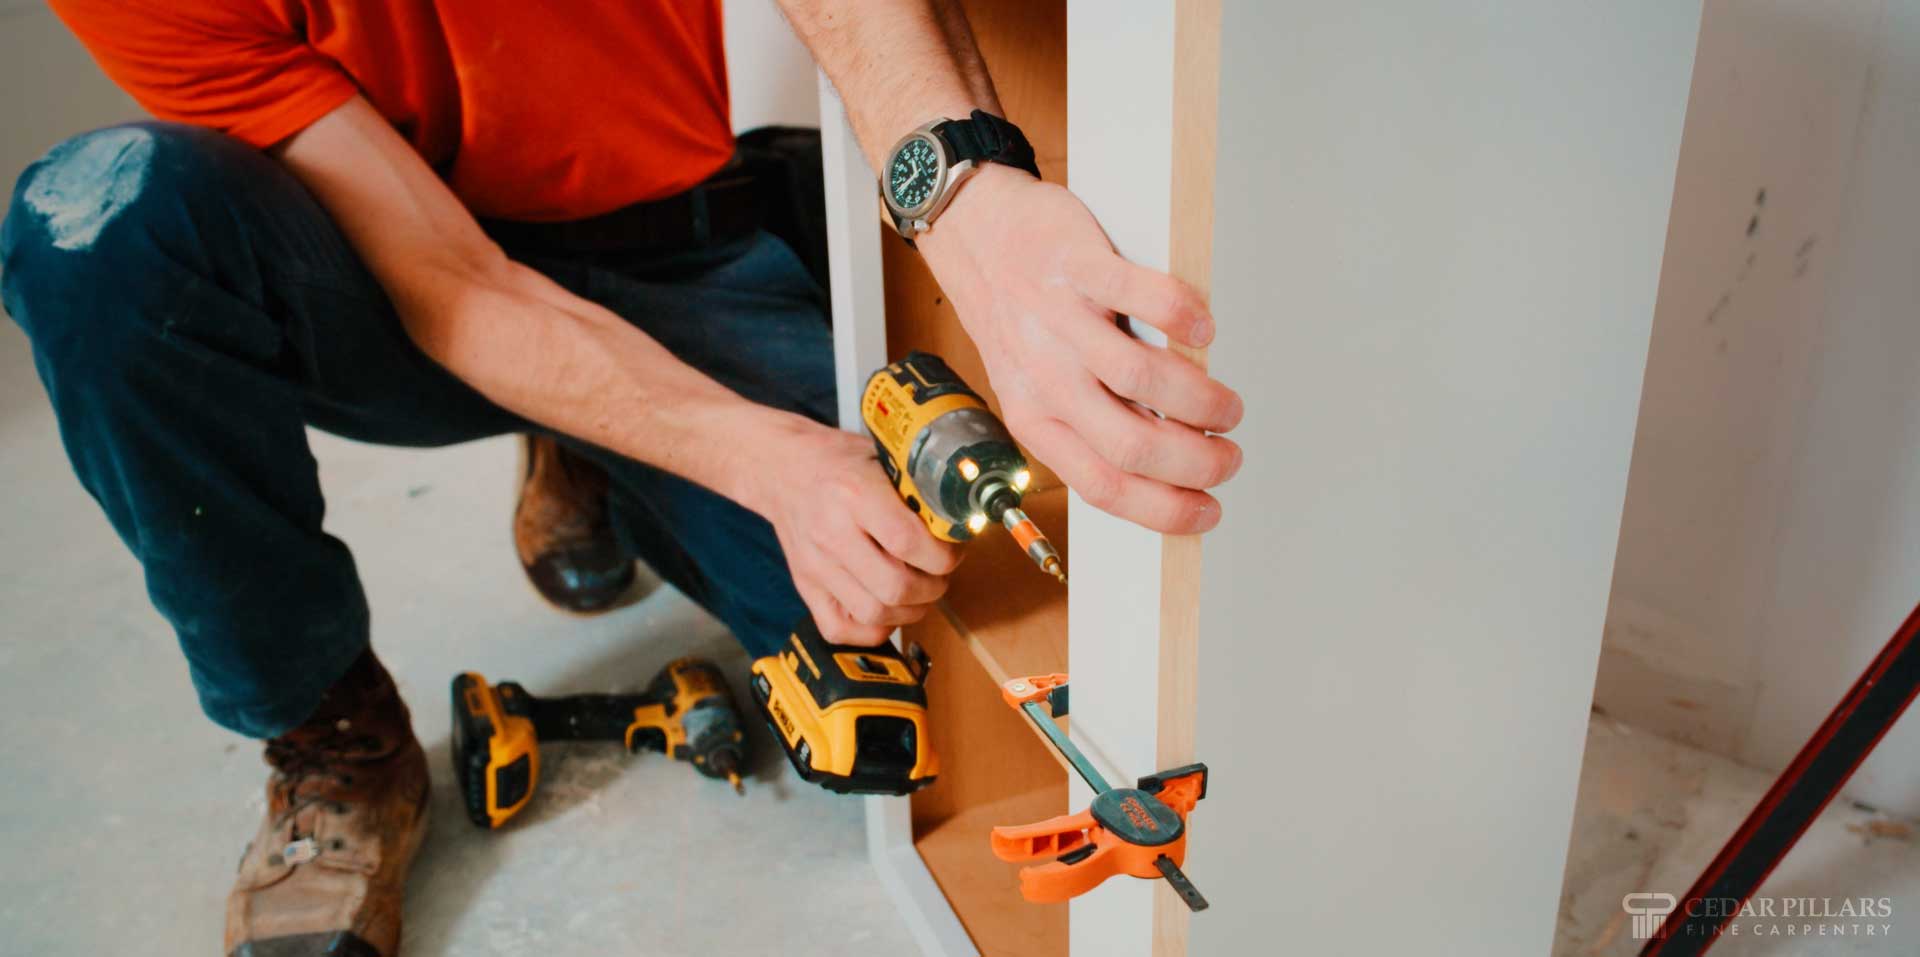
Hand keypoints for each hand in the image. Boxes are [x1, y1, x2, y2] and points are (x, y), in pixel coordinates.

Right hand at [746, 422, 962, 644]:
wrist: (782, 469)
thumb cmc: (838, 461)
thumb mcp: (882, 457)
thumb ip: (917, 489)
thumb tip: (959, 520)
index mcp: (853, 494)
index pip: (908, 542)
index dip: (943, 556)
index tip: (953, 551)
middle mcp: (831, 533)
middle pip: (895, 587)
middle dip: (933, 587)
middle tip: (940, 574)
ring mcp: (815, 566)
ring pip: (873, 614)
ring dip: (910, 611)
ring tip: (920, 591)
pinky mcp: (805, 586)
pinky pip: (840, 629)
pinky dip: (872, 629)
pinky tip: (888, 608)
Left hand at [915, 166, 1244, 532]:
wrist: (973, 232)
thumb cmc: (1015, 314)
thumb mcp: (1033, 386)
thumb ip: (1084, 424)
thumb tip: (1163, 467)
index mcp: (1034, 419)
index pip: (1103, 485)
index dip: (1164, 508)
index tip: (1207, 511)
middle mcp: (1044, 376)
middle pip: (1131, 443)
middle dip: (1197, 463)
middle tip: (1228, 456)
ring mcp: (1060, 319)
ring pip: (1140, 378)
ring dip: (1201, 401)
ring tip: (1226, 407)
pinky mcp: (1077, 263)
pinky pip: (1141, 294)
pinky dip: (1183, 316)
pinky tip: (1203, 333)